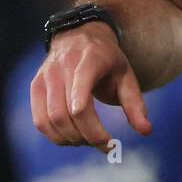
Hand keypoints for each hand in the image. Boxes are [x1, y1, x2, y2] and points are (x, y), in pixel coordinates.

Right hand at [30, 20, 151, 151]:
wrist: (79, 36)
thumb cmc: (107, 61)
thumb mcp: (126, 76)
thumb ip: (135, 104)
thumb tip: (146, 132)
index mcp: (91, 57)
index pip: (81, 84)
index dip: (83, 112)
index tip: (102, 138)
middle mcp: (64, 64)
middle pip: (68, 112)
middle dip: (87, 136)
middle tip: (105, 145)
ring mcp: (46, 75)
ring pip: (52, 119)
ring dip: (71, 140)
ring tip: (88, 141)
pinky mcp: (35, 86)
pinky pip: (40, 121)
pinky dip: (55, 137)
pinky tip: (72, 138)